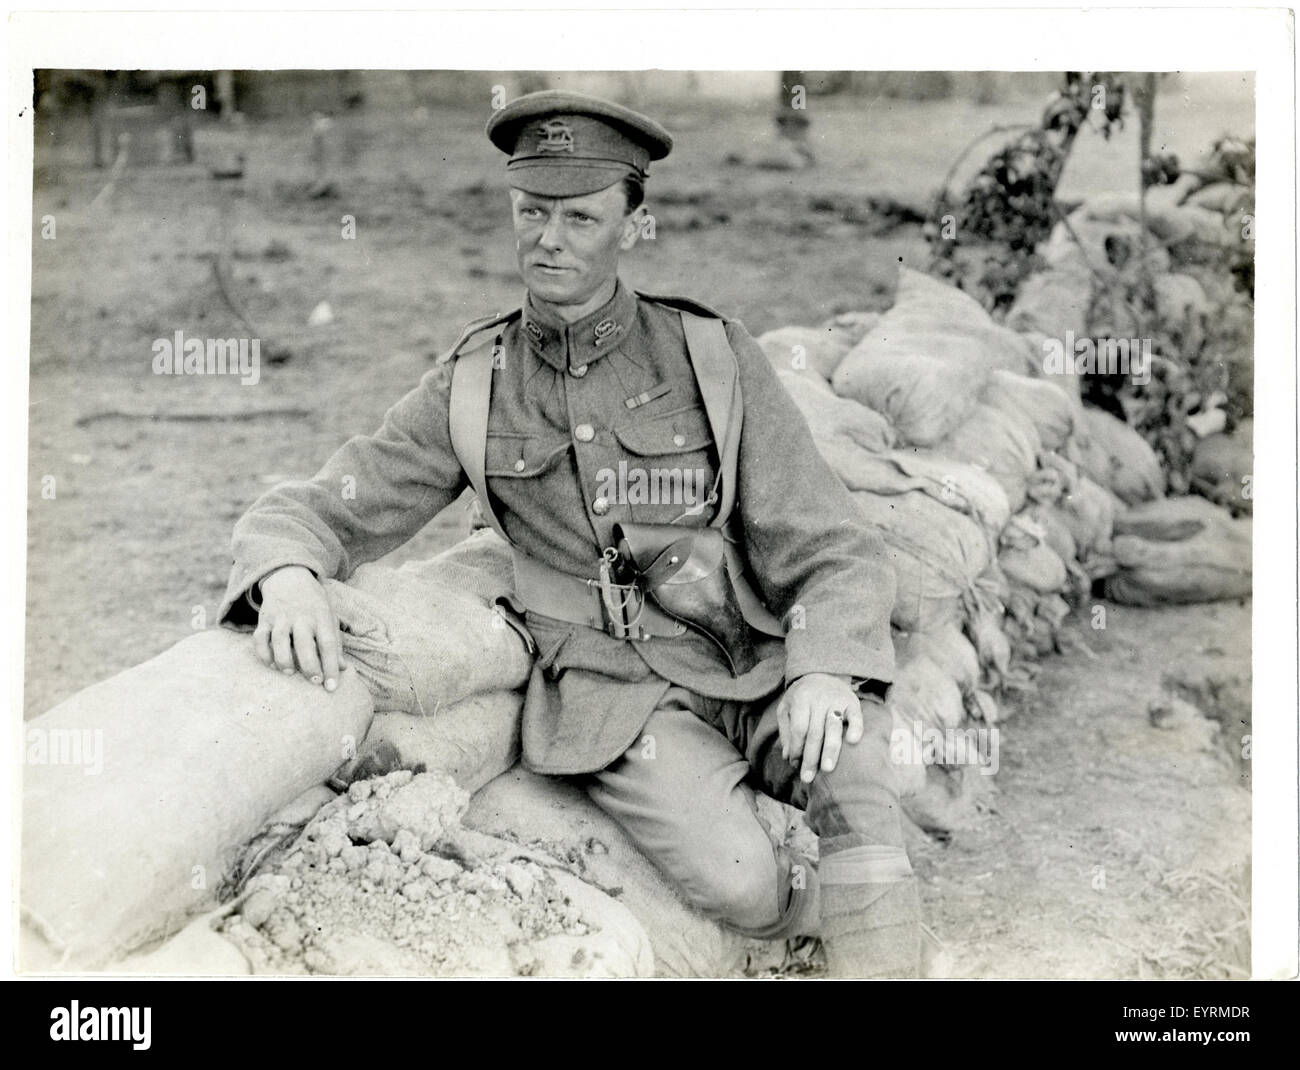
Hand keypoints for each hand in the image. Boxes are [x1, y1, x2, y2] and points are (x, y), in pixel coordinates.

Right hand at [253, 565, 341, 691]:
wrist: (289, 577)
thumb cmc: (314, 603)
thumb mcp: (329, 616)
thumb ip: (335, 642)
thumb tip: (343, 668)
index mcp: (321, 616)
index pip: (328, 644)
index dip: (330, 666)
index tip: (332, 686)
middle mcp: (301, 617)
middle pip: (304, 644)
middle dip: (310, 666)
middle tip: (314, 681)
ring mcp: (281, 617)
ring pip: (279, 641)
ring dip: (284, 660)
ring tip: (290, 672)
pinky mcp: (264, 619)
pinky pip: (260, 639)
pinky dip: (263, 654)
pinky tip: (272, 664)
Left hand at [776, 673, 862, 783]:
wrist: (822, 673)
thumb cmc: (802, 696)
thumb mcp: (787, 707)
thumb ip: (786, 730)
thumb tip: (788, 756)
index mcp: (801, 699)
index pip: (799, 728)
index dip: (796, 748)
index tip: (795, 764)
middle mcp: (819, 699)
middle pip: (815, 732)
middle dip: (811, 757)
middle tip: (808, 778)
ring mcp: (837, 700)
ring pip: (833, 727)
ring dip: (830, 750)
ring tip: (827, 769)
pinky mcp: (853, 702)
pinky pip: (856, 717)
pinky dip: (855, 728)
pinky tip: (852, 742)